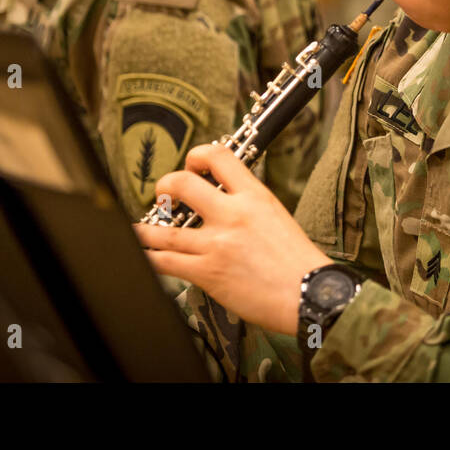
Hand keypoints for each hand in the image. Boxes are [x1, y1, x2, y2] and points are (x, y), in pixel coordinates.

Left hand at [133, 144, 330, 334]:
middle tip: (164, 195)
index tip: (191, 167)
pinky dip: (149, 257)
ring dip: (146, 229)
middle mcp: (232, 215)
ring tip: (140, 229)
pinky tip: (144, 255)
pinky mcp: (208, 272)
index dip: (197, 156)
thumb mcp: (276, 216)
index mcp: (254, 196)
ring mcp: (217, 244)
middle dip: (165, 186)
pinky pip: (165, 262)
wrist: (309, 294)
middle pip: (182, 184)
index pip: (218, 156)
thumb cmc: (297, 260)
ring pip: (163, 230)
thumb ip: (248, 205)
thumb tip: (224, 201)